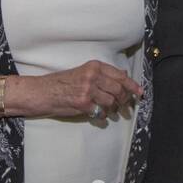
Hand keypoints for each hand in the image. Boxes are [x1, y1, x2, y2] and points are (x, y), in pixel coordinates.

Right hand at [27, 60, 143, 118]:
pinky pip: (101, 112)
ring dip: (113, 109)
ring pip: (111, 102)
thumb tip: (124, 74)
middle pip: (119, 89)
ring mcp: (87, 90)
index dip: (132, 85)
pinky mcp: (83, 103)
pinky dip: (102, 116)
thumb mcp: (83, 72)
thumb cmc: (61, 83)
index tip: (139, 92)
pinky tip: (99, 115)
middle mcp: (92, 76)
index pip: (120, 75)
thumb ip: (103, 74)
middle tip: (124, 106)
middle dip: (124, 100)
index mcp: (94, 66)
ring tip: (110, 111)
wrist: (43, 92)